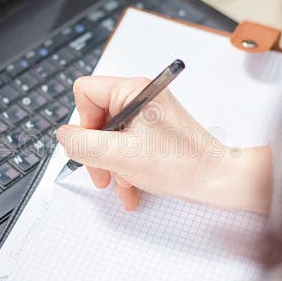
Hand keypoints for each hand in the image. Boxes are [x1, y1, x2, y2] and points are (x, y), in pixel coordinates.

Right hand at [55, 76, 271, 211]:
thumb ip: (83, 144)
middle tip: (102, 176)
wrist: (217, 180)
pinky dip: (125, 168)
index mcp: (132, 91)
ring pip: (111, 137)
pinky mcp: (156, 132)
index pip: (85, 92)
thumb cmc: (179, 163)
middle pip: (97, 118)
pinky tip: (131, 190)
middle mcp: (141, 97)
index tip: (93, 146)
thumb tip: (64, 136)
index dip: (83, 122)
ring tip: (122, 186)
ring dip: (111, 166)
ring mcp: (149, 115)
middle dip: (97, 152)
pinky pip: (127, 146)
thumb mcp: (119, 156)